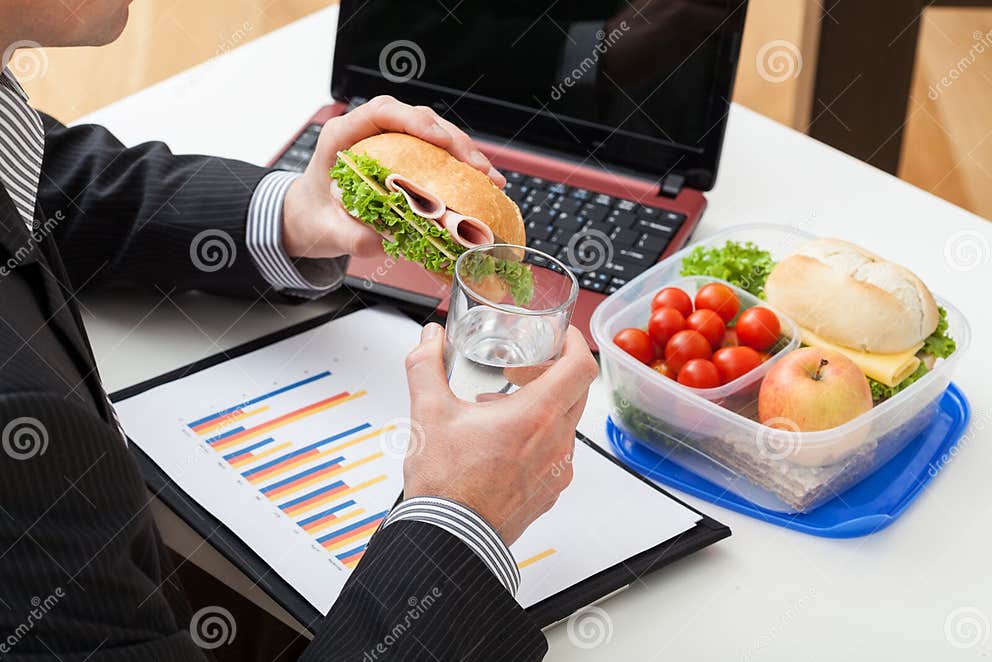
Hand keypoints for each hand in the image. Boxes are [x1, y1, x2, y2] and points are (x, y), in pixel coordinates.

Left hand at [281, 96, 505, 259]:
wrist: (309, 218)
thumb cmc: (312, 216)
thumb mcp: (323, 231)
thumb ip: (347, 235)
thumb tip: (377, 241)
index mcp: (342, 137)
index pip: (380, 111)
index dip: (412, 119)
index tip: (437, 138)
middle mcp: (369, 133)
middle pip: (417, 120)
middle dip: (453, 141)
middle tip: (478, 168)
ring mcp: (391, 144)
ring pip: (434, 135)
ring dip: (465, 154)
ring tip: (489, 179)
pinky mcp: (406, 159)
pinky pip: (437, 155)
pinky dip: (460, 169)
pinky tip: (482, 184)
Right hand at [402, 323, 598, 545]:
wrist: (450, 539)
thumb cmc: (446, 484)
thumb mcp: (429, 413)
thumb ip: (426, 365)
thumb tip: (428, 339)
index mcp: (537, 416)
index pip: (581, 367)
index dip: (573, 343)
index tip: (559, 336)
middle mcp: (557, 442)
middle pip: (576, 392)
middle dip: (549, 373)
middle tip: (519, 372)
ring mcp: (558, 470)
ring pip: (565, 423)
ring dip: (540, 407)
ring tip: (498, 410)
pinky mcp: (551, 490)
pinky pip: (557, 453)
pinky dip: (538, 437)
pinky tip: (503, 444)